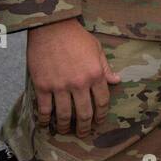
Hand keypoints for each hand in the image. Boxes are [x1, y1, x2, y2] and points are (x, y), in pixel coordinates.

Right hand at [26, 18, 120, 136]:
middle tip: (83, 133)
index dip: (101, 115)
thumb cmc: (76, 36)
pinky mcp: (43, 86)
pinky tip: (46, 125)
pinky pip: (45, 109)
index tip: (99, 122)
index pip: (103, 102)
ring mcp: (60, 86)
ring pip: (64, 115)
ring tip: (65, 131)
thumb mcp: (96, 49)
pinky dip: (45, 120)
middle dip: (85, 127)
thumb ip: (106, 67)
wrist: (51, 27)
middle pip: (85, 113)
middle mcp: (79, 83)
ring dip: (65, 127)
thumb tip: (117, 81)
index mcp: (95, 74)